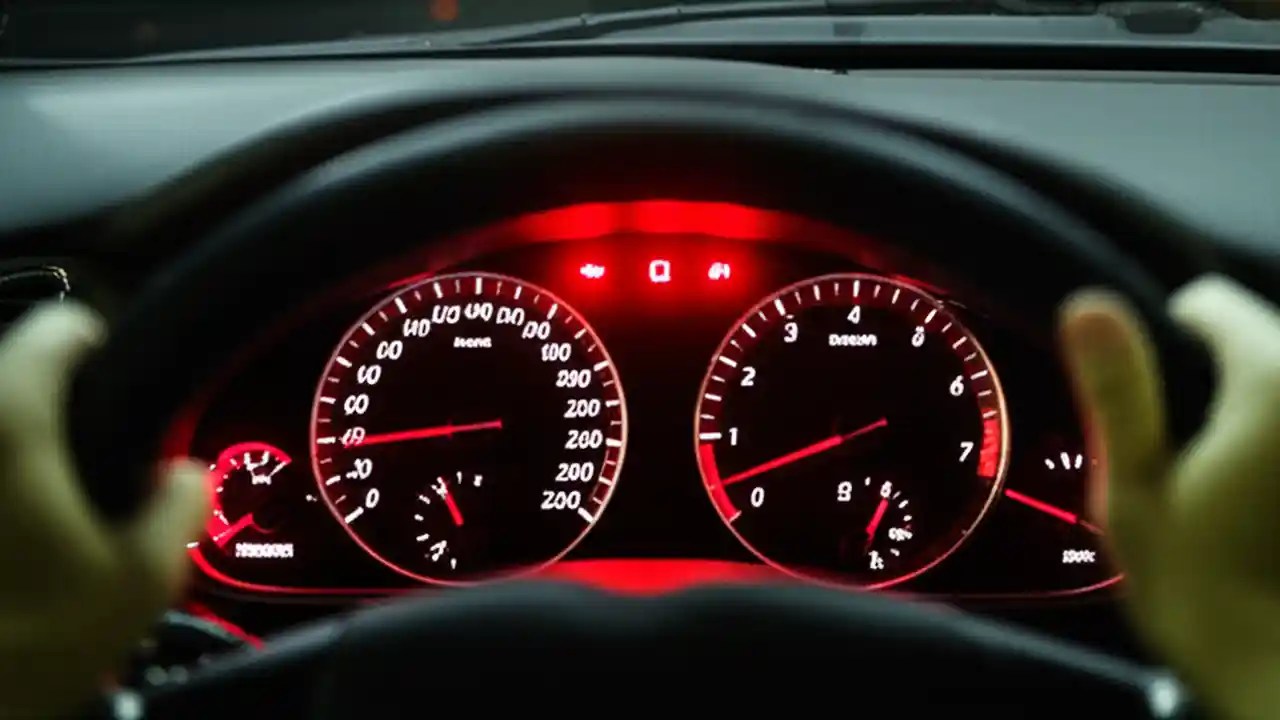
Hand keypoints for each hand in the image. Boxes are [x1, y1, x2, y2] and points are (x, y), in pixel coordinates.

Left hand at [0, 303, 207, 717]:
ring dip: (22, 462)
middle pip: (17, 378)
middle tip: (91, 479)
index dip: (107, 351)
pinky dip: (4, 495)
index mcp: (11, 418)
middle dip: (59, 419)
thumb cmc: (23, 644)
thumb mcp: (143, 578)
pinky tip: (10, 549)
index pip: (62, 327)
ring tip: (44, 524)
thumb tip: (184, 475)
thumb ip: (182, 503)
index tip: (122, 390)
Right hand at [1059, 275, 1279, 719]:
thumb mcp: (1136, 492)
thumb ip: (1119, 392)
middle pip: (1262, 343)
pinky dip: (1271, 452)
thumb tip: (1088, 303)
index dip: (1168, 338)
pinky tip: (1260, 501)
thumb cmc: (1200, 590)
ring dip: (1255, 417)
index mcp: (1269, 383)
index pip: (1213, 306)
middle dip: (1223, 381)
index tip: (1151, 400)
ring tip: (1230, 483)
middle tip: (1190, 457)